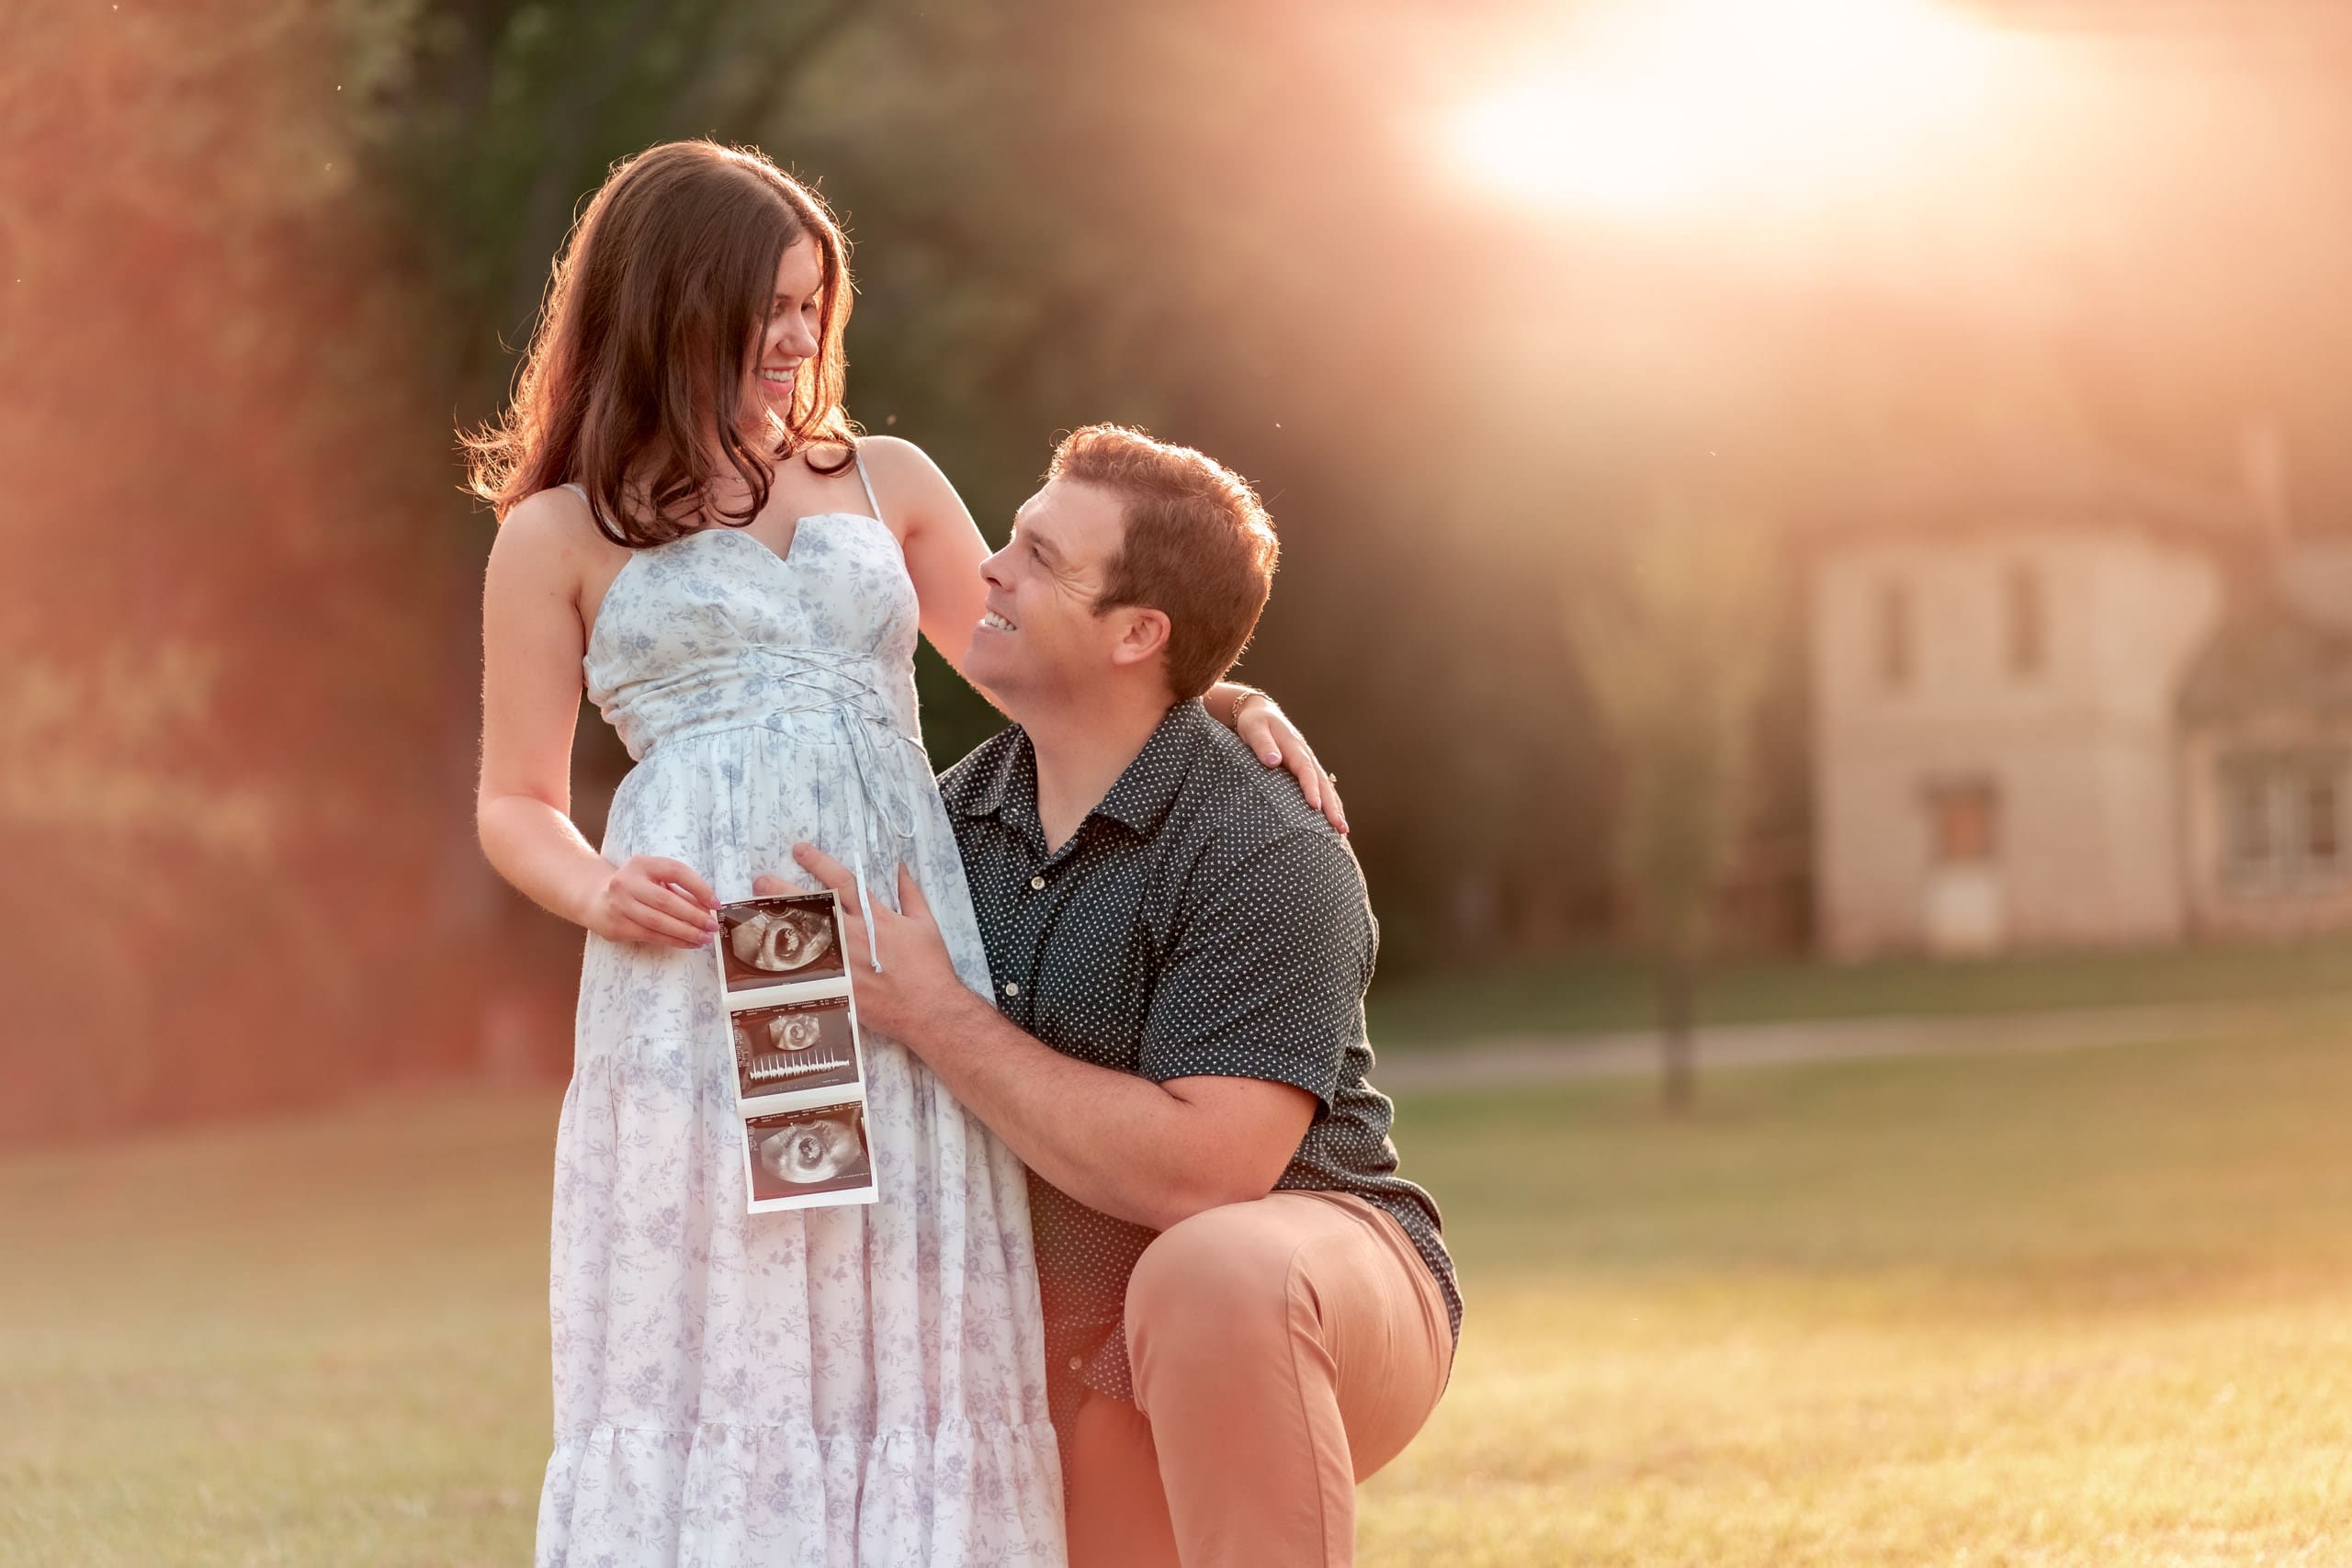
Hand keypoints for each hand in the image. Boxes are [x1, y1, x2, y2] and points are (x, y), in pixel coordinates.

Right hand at [586, 856, 717, 947]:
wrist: (596, 898)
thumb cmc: (635, 887)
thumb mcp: (654, 879)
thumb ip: (680, 891)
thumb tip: (708, 909)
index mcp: (642, 864)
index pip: (676, 871)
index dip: (699, 887)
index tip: (716, 904)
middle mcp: (627, 882)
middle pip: (666, 901)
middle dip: (694, 916)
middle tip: (713, 926)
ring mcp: (619, 905)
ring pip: (658, 922)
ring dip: (685, 932)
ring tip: (704, 938)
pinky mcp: (617, 926)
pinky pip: (650, 936)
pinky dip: (673, 941)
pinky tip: (689, 943)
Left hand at [754, 847, 972, 1047]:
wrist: (929, 1009)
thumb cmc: (930, 968)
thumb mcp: (925, 924)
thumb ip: (910, 893)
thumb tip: (901, 868)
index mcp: (875, 916)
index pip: (842, 881)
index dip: (818, 862)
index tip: (799, 850)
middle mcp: (854, 935)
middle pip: (811, 907)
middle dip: (784, 890)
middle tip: (761, 880)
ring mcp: (842, 962)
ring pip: (801, 936)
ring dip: (776, 922)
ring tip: (754, 912)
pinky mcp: (838, 986)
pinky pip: (804, 970)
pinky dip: (783, 960)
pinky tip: (763, 954)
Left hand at [1232, 692, 1346, 831]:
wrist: (1261, 713)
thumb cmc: (1255, 723)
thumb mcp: (1254, 729)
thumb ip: (1262, 745)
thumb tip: (1273, 761)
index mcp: (1294, 747)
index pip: (1305, 770)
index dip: (1311, 788)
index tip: (1314, 806)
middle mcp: (1306, 755)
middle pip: (1323, 783)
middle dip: (1332, 806)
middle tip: (1339, 826)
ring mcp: (1309, 762)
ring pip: (1326, 787)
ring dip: (1335, 808)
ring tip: (1343, 830)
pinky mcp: (1306, 769)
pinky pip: (1322, 788)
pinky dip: (1330, 803)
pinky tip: (1334, 820)